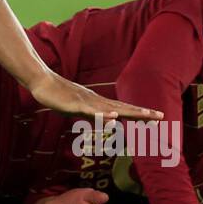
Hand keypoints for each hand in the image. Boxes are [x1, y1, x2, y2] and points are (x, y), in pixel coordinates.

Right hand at [27, 72, 162, 121]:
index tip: (156, 117)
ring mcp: (86, 102)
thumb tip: (110, 122)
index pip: (123, 110)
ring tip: (144, 115)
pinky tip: (112, 117)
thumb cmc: (58, 95)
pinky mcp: (74, 104)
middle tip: (161, 116)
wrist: (41, 81)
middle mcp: (96, 101)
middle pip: (122, 108)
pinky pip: (90, 111)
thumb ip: (93, 114)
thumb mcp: (78, 108)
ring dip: (128, 112)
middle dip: (141, 113)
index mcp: (98, 103)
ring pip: (110, 109)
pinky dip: (102, 114)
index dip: (139, 113)